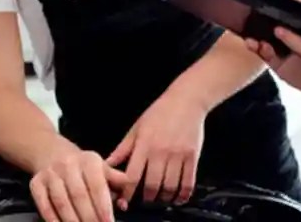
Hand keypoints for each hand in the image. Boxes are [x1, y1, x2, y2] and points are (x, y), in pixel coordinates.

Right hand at [30, 146, 127, 221]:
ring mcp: (50, 174)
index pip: (97, 186)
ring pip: (61, 202)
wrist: (51, 152)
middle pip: (79, 196)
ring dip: (72, 221)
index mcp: (89, 161)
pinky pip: (44, 205)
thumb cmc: (82, 166)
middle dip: (89, 218)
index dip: (103, 207)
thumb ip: (116, 183)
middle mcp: (68, 165)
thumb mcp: (102, 168)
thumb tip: (124, 203)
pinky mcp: (36, 183)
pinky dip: (52, 219)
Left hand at [105, 91, 207, 207]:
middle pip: (152, 185)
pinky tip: (178, 198)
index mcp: (144, 144)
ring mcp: (178, 154)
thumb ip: (123, 149)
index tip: (126, 200)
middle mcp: (160, 151)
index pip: (133, 176)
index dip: (128, 192)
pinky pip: (188, 182)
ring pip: (170, 186)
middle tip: (145, 200)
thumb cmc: (159, 112)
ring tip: (160, 199)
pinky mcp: (192, 156)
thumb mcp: (137, 128)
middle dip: (147, 198)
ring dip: (164, 198)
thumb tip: (108, 165)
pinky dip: (182, 195)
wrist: (186, 100)